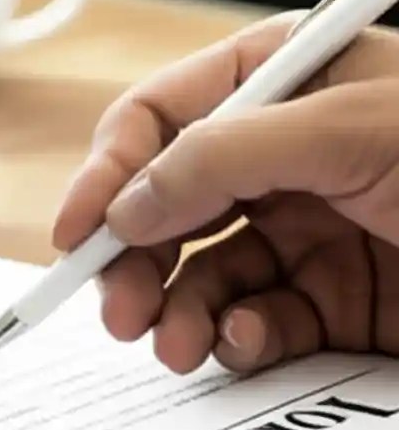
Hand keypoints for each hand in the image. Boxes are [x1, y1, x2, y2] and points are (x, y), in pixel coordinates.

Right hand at [53, 12, 398, 375]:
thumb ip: (226, 155)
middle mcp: (284, 156)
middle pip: (165, 205)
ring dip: (175, 311)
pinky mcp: (329, 299)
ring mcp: (304, 230)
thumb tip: (128, 202)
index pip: (161, 118)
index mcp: (285, 86)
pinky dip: (236, 339)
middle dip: (132, 258)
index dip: (108, 172)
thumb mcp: (355, 130)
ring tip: (174, 343)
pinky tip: (245, 343)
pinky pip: (252, 320)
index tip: (74, 233)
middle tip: (117, 309)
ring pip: (199, 273)